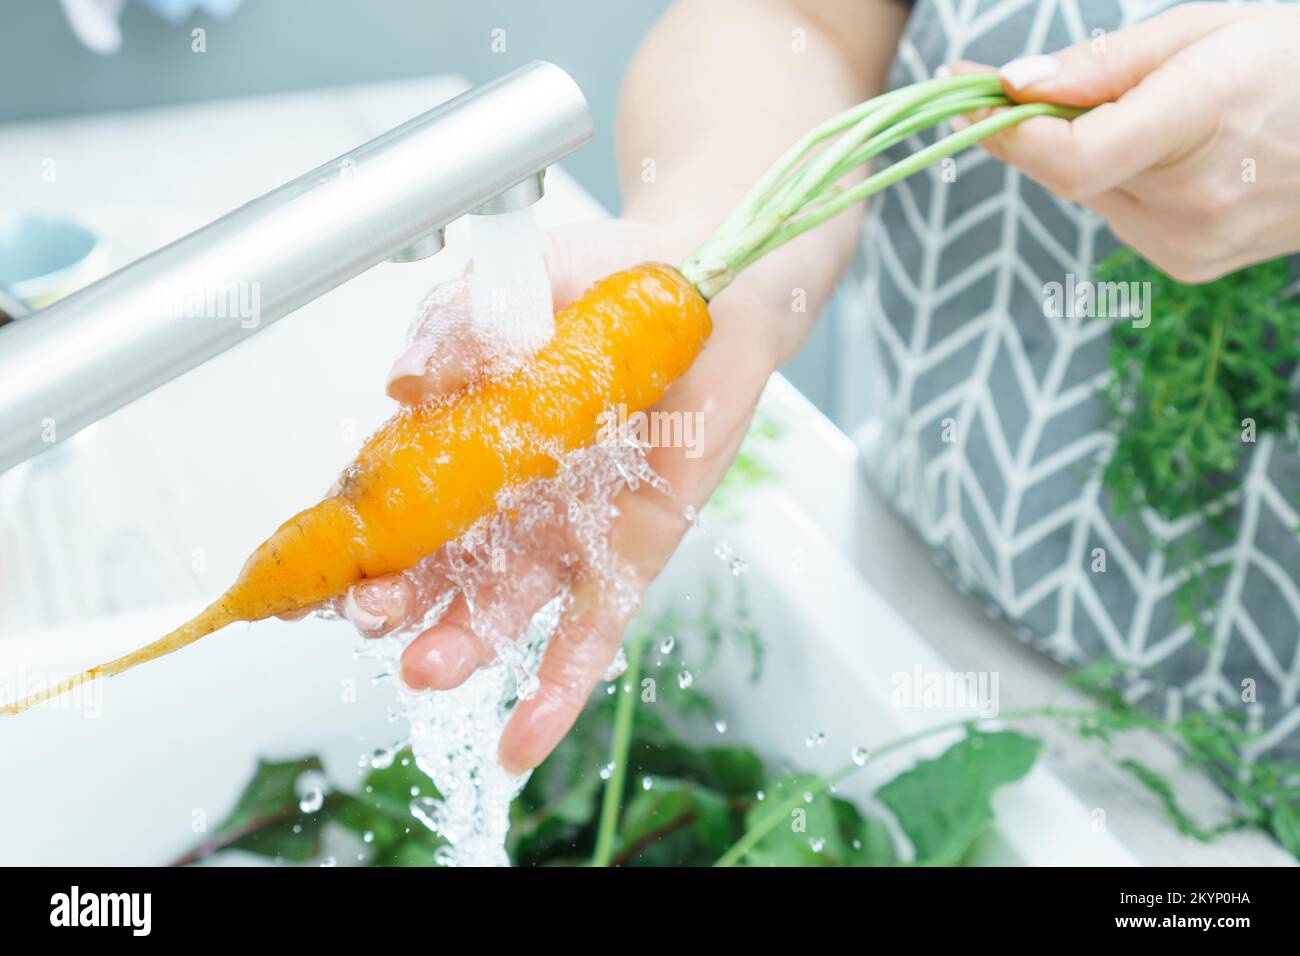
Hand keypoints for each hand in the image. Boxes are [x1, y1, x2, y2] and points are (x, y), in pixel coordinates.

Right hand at [318, 218, 783, 772]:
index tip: (295, 579)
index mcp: (461, 438)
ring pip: (499, 608)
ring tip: (427, 668)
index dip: (342, 543)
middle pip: (433, 568)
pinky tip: (520, 741)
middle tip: (367, 613)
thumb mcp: (518, 288)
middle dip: (395, 598)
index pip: (386, 504)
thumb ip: (457, 329)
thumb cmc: (606, 280)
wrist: (705, 288)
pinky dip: (557, 688)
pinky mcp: (628, 554)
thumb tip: (401, 381)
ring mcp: (563, 531)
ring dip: (460, 645)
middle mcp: (504, 497)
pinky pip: (590, 631)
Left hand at [949, 3, 1299, 282]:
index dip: (1006, 132)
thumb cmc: (1291, 62)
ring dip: (1090, 155)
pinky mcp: (1188, 264)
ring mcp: (1192, 242)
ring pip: (1089, 195)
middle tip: (1047, 85)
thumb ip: (1100, 64)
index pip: (1069, 158)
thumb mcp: (1202, 31)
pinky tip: (1181, 158)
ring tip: (1161, 115)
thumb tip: (1011, 85)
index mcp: (1204, 120)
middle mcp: (1194, 199)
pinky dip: (1125, 184)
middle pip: (1066, 173)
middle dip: (1043, 128)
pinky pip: (1121, 217)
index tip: (964, 94)